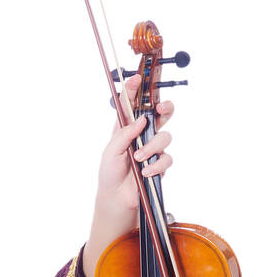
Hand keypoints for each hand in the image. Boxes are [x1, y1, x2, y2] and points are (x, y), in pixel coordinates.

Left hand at [101, 71, 174, 214]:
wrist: (117, 197)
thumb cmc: (110, 172)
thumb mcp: (111, 151)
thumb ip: (124, 134)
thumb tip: (141, 120)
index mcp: (127, 127)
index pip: (132, 104)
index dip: (135, 89)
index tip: (137, 78)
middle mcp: (142, 134)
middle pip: (160, 113)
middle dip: (165, 107)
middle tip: (160, 109)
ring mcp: (153, 148)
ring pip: (165, 136)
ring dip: (152, 147)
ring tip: (139, 158)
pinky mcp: (160, 163)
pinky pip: (166, 158)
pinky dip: (156, 164)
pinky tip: (145, 171)